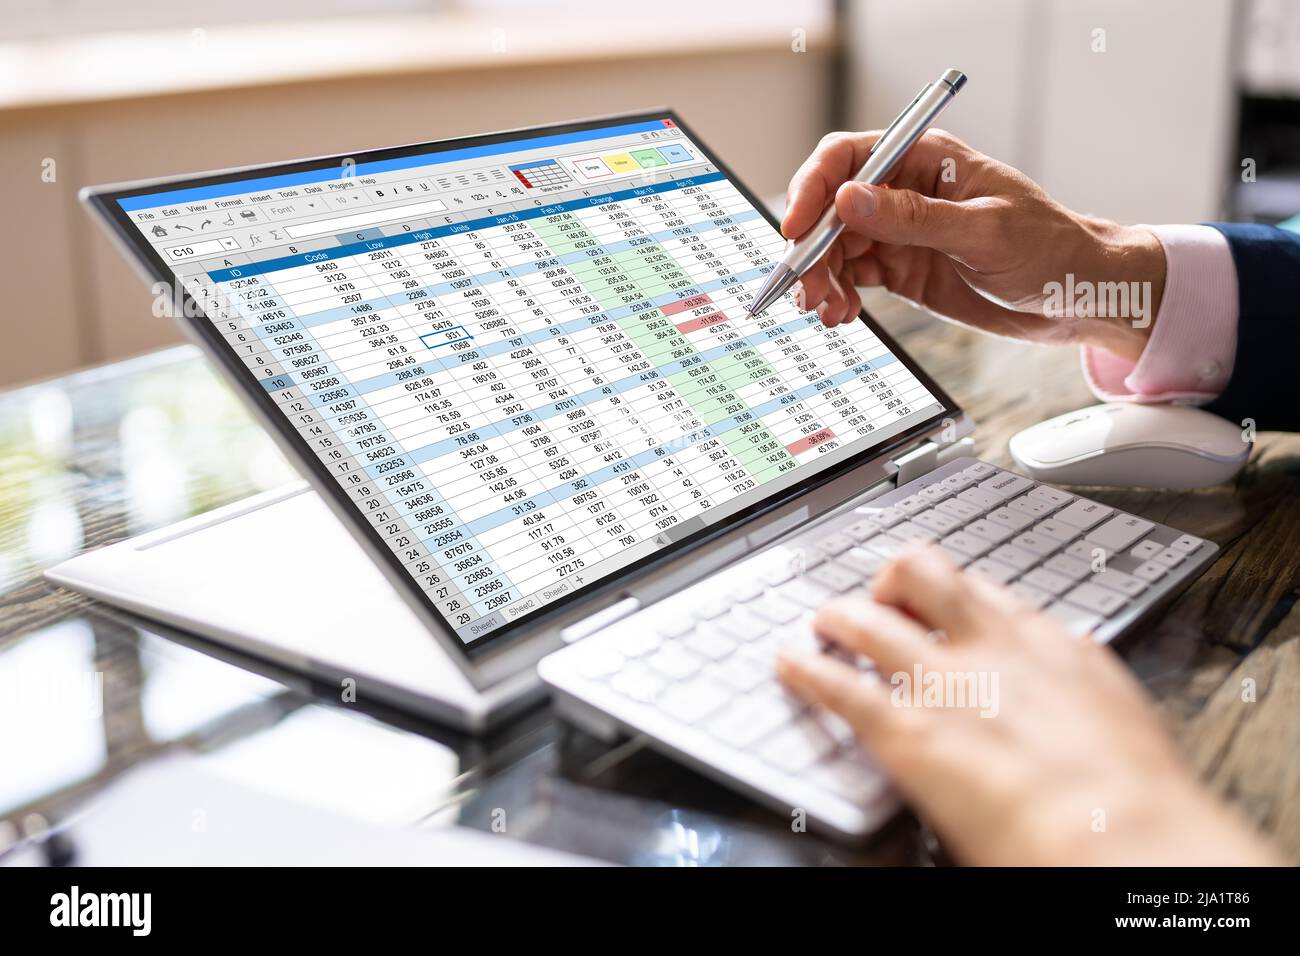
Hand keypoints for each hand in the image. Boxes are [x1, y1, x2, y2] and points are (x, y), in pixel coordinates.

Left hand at [776, 545, 1277, 864]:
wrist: (1119, 833)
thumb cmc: (1133, 791)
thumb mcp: (1115, 712)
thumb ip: (1080, 683)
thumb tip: (1074, 667)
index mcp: (1042, 642)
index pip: (978, 589)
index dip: (946, 593)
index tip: (933, 601)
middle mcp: (986, 646)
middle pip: (919, 572)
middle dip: (890, 581)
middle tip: (878, 601)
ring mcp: (942, 682)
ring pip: (866, 617)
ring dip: (839, 617)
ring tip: (824, 623)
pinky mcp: (906, 729)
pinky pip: (837, 684)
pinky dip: (806, 671)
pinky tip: (789, 665)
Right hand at [782, 130, 1165, 361]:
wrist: (1078, 296)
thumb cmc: (1050, 249)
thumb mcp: (984, 233)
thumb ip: (914, 218)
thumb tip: (849, 200)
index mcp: (926, 160)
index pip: (848, 158)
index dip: (813, 188)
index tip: (796, 228)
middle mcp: (905, 191)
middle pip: (831, 209)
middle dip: (813, 248)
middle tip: (810, 287)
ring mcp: (901, 232)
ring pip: (835, 248)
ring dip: (822, 279)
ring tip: (828, 310)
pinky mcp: (902, 268)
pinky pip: (852, 277)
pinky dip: (838, 295)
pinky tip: (842, 313)